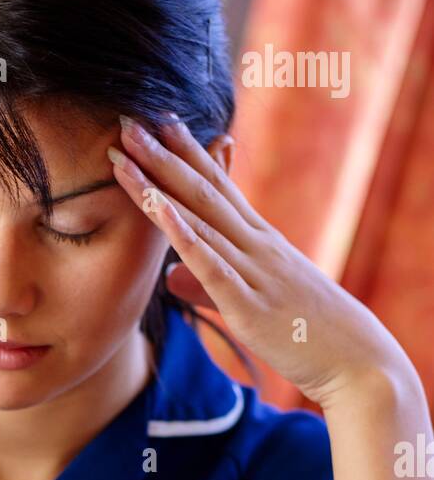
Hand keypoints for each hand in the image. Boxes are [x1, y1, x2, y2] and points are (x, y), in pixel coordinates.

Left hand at [109, 117, 411, 409]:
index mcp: (259, 240)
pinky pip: (211, 263)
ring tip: (125, 154)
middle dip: (162, 155)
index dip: (187, 153)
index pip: (218, 187)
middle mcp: (256, 245)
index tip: (159, 121)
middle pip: (202, 191)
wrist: (354, 359)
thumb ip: (208, 285)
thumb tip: (169, 277)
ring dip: (158, 185)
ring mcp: (253, 270)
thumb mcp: (251, 302)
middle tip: (126, 120)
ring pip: (198, 218)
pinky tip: (158, 209)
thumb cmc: (306, 332)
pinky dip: (183, 235)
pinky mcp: (248, 304)